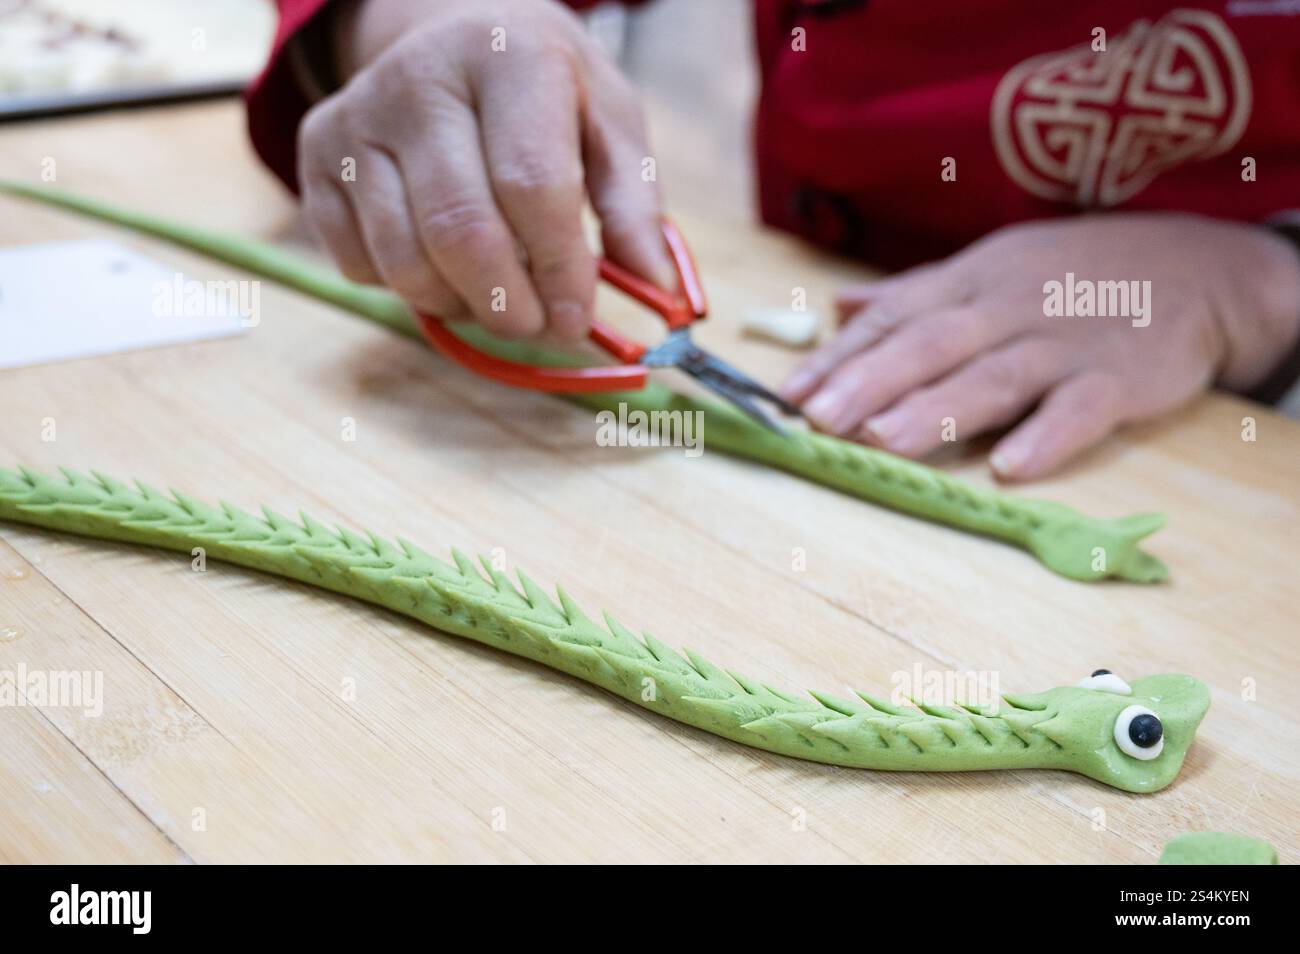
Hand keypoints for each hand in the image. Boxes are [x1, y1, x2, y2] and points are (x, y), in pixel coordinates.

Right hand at [297, 0, 672, 339]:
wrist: (448, 35)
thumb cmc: (542, 90)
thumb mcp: (608, 122)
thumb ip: (633, 203)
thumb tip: (654, 289)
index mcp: (507, 57)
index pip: (531, 184)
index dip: (558, 269)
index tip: (578, 318)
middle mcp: (419, 78)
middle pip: (462, 231)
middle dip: (509, 305)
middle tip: (539, 328)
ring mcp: (357, 118)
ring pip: (405, 260)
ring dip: (461, 307)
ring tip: (498, 300)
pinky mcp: (318, 156)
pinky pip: (360, 263)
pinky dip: (409, 290)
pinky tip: (444, 264)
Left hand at [782, 214, 1299, 479]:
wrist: (1197, 267)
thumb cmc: (1070, 275)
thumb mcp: (990, 267)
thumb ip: (913, 293)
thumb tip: (837, 309)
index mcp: (970, 281)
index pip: (894, 319)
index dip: (840, 357)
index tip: (791, 395)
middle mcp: (1009, 307)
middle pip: (933, 344)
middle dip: (872, 382)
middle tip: (821, 421)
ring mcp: (1065, 342)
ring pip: (994, 377)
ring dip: (938, 410)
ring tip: (883, 443)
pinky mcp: (1121, 377)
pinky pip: (1081, 407)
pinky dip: (1048, 435)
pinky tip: (1012, 468)